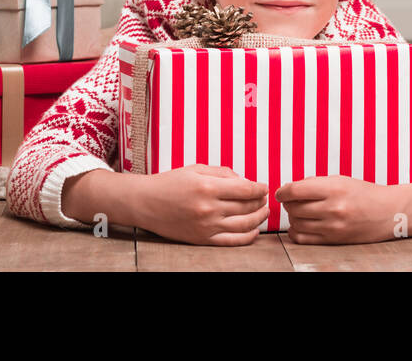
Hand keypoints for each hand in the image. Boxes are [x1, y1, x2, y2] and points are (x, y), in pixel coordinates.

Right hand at [135, 164, 268, 245]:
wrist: (146, 203)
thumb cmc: (170, 183)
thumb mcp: (196, 169)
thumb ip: (222, 173)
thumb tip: (245, 180)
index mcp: (207, 187)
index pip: (245, 189)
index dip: (260, 188)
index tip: (265, 187)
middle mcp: (208, 208)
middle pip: (247, 207)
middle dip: (261, 202)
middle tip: (265, 198)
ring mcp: (206, 226)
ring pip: (244, 225)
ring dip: (259, 218)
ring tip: (263, 212)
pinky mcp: (202, 239)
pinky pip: (232, 241)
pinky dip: (248, 236)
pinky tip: (254, 230)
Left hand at [276, 176, 406, 244]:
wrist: (387, 213)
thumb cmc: (363, 193)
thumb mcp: (340, 180)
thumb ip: (314, 183)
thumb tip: (289, 189)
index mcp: (334, 189)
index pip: (295, 190)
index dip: (282, 191)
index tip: (280, 192)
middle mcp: (333, 209)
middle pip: (294, 208)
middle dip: (287, 203)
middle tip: (290, 200)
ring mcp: (333, 227)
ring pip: (296, 224)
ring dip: (292, 217)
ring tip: (298, 211)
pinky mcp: (333, 240)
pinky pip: (303, 239)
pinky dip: (296, 232)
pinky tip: (301, 224)